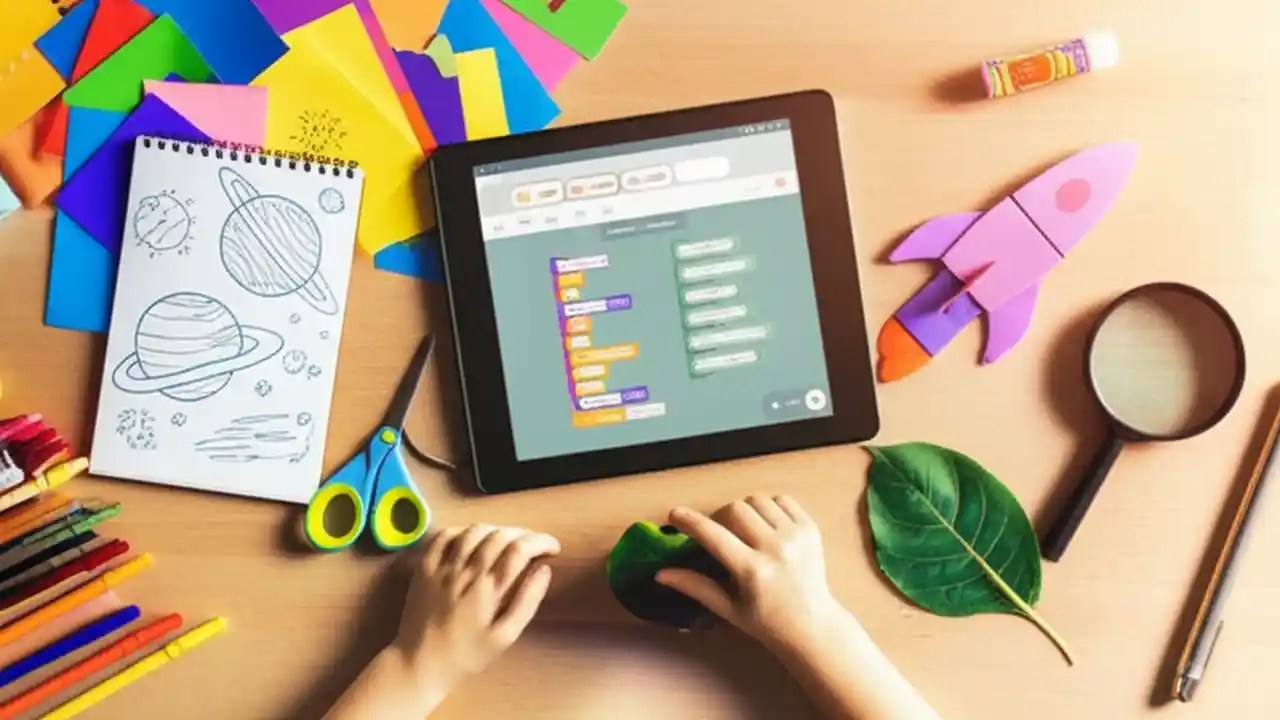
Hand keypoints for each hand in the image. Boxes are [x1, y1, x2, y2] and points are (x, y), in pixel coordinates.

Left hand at [395, 525, 560, 697]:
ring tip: (507, 538)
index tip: (553, 547)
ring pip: (474, 531)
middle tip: (533, 543)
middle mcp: (465, 571)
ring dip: (496, 529)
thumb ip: (526, 602)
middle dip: (523, 533)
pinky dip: (463, 530)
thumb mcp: (504, 637)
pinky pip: (444, 536)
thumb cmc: (467, 655)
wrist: (419, 663)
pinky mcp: (424, 567)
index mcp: (488, 589)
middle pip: (499, 535)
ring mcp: (442, 567)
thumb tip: (544, 571)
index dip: (540, 542)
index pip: (519, 550)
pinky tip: (473, 536)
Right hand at [656, 495, 842, 650]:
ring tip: (745, 531)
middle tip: (719, 533)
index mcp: (752, 571)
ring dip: (744, 511)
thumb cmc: (765, 621)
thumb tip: (660, 573)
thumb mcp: (727, 608)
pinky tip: (767, 527)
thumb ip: (695, 586)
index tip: (675, 514)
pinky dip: (769, 508)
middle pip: (735, 509)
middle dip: (720, 517)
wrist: (812, 625)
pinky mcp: (810, 529)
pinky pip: (782, 500)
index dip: (690, 521)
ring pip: (757, 500)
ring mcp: (796, 536)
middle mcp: (775, 549)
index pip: (713, 535)